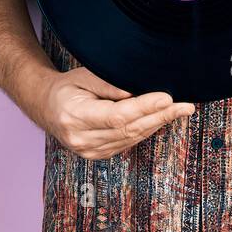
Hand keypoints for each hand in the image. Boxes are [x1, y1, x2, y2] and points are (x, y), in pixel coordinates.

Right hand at [35, 67, 194, 159]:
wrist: (47, 107)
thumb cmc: (67, 88)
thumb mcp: (83, 76)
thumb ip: (108, 84)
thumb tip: (135, 92)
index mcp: (75, 116)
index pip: (117, 115)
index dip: (144, 108)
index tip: (167, 98)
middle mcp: (81, 138)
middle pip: (129, 129)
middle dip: (160, 116)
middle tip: (185, 106)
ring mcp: (89, 151)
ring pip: (131, 138)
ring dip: (157, 124)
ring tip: (179, 111)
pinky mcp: (97, 155)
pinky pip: (127, 143)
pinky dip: (145, 131)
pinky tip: (160, 120)